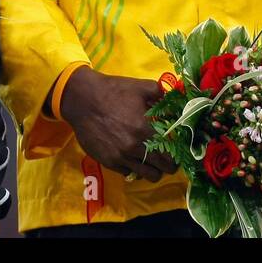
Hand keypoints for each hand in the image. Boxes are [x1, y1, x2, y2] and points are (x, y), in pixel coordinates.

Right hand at [59, 66, 176, 181]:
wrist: (83, 99)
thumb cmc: (114, 91)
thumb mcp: (142, 87)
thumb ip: (163, 96)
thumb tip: (175, 105)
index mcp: (145, 130)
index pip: (170, 154)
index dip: (177, 157)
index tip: (178, 155)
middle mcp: (134, 147)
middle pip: (160, 169)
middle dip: (168, 167)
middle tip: (169, 161)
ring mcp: (120, 157)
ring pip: (146, 175)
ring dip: (153, 171)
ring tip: (153, 162)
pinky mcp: (108, 161)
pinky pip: (128, 173)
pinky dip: (135, 169)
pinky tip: (135, 159)